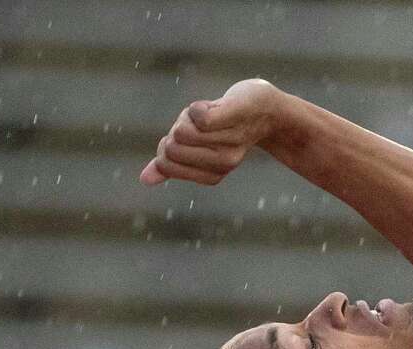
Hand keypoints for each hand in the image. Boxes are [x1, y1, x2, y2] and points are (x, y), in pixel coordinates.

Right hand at [139, 78, 284, 185]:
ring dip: (188, 115)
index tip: (189, 136)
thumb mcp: (196, 147)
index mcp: (214, 174)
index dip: (168, 145)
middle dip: (177, 130)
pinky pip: (201, 117)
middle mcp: (225, 162)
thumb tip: (144, 180)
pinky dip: (198, 107)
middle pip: (171, 147)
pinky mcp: (235, 115)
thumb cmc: (227, 126)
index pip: (167, 163)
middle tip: (202, 123)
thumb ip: (171, 163)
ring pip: (183, 131)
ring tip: (212, 114)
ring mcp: (232, 140)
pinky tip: (213, 105)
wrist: (268, 109)